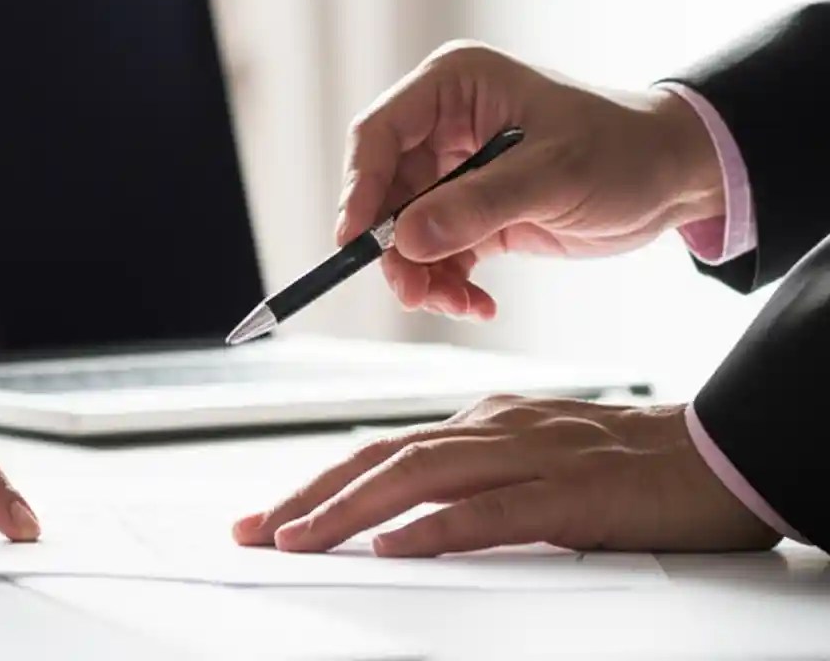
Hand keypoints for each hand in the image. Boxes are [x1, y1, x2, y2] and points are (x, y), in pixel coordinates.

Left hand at [233, 396, 778, 555]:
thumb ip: (471, 480)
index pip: (382, 451)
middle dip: (311, 497)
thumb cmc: (624, 466)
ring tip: (299, 539)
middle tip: (256, 531)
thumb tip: (404, 516)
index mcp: (482, 424)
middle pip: (383, 459)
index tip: (272, 516)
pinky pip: (494, 511)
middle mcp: (494, 430)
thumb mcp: (530, 461)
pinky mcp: (571, 493)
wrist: (715, 455)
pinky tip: (396, 548)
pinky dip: (439, 529)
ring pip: (422, 477)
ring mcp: (531, 457)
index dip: (320, 483)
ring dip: (351, 511)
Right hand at [338, 41, 723, 319]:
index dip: (359, 188)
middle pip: (385, 193)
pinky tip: (478, 303)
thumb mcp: (552, 175)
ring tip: (457, 303)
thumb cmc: (625, 151)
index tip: (356, 240)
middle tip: (414, 292)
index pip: (379, 135)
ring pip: (406, 232)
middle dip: (395, 248)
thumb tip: (405, 238)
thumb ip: (477, 206)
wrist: (675, 180)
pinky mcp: (473, 212)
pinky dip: (449, 284)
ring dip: (422, 275)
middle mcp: (446, 127)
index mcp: (455, 88)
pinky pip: (438, 253)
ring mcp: (457, 172)